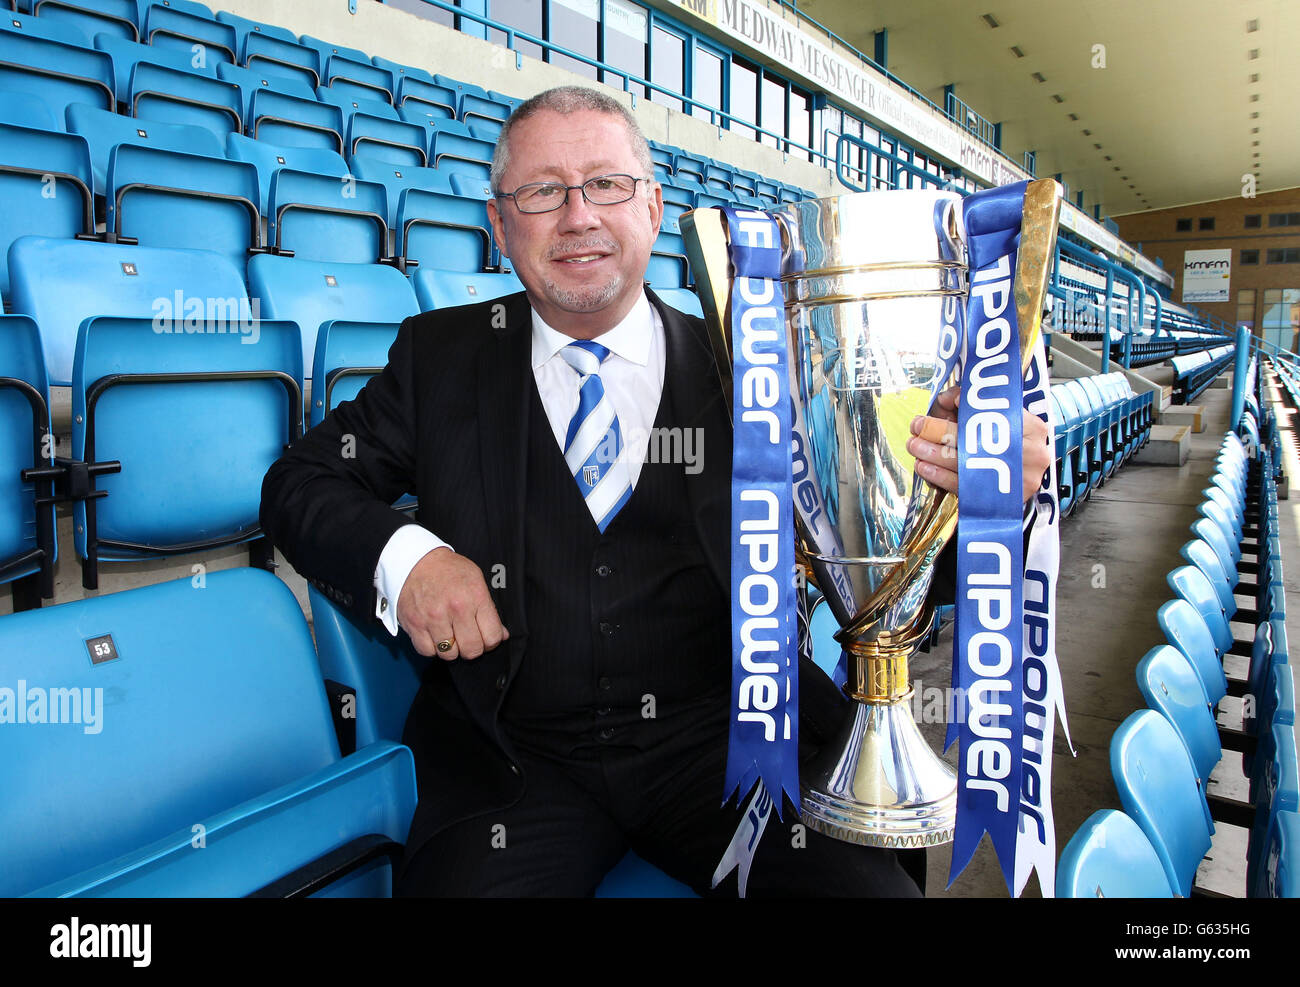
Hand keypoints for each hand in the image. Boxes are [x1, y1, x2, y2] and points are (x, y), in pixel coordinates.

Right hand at [397, 547, 508, 659]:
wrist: (416, 560)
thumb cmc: (448, 570)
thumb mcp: (476, 580)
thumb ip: (489, 609)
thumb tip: (502, 635)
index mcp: (475, 597)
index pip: (492, 636)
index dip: (492, 642)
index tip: (486, 638)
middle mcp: (455, 609)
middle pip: (472, 650)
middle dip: (473, 648)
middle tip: (468, 639)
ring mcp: (433, 618)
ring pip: (449, 654)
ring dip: (451, 649)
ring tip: (450, 635)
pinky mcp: (414, 624)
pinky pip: (427, 651)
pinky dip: (431, 648)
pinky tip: (435, 635)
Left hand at [905, 386, 1051, 503]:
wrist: (1031, 472)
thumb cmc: (1014, 440)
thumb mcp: (1003, 416)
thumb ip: (974, 403)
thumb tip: (947, 399)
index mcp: (1031, 427)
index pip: (986, 417)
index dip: (953, 416)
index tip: (926, 417)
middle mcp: (1029, 455)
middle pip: (974, 442)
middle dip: (937, 435)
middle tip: (916, 430)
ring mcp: (1018, 482)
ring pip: (966, 467)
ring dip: (934, 456)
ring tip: (915, 448)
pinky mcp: (1003, 502)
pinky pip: (965, 489)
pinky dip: (940, 477)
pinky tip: (926, 468)